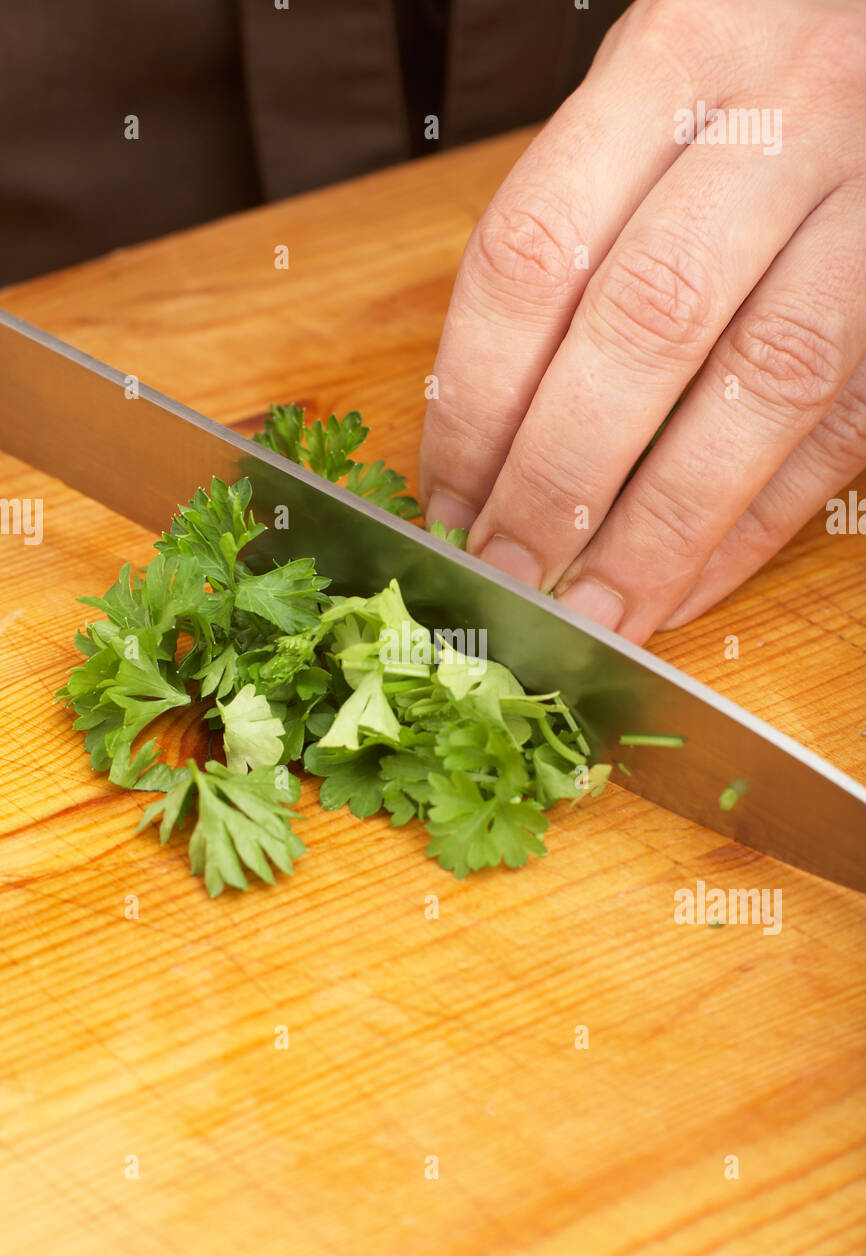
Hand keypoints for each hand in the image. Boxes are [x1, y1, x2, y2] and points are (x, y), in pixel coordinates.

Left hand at [419, 0, 865, 644]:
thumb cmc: (751, 87)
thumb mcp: (645, 111)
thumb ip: (573, 245)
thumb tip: (483, 451)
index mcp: (679, 55)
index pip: (539, 252)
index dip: (480, 397)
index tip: (449, 500)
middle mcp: (789, 118)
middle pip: (647, 324)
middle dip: (563, 479)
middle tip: (510, 578)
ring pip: (762, 385)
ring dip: (664, 527)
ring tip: (592, 614)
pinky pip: (840, 430)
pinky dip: (755, 527)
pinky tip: (684, 588)